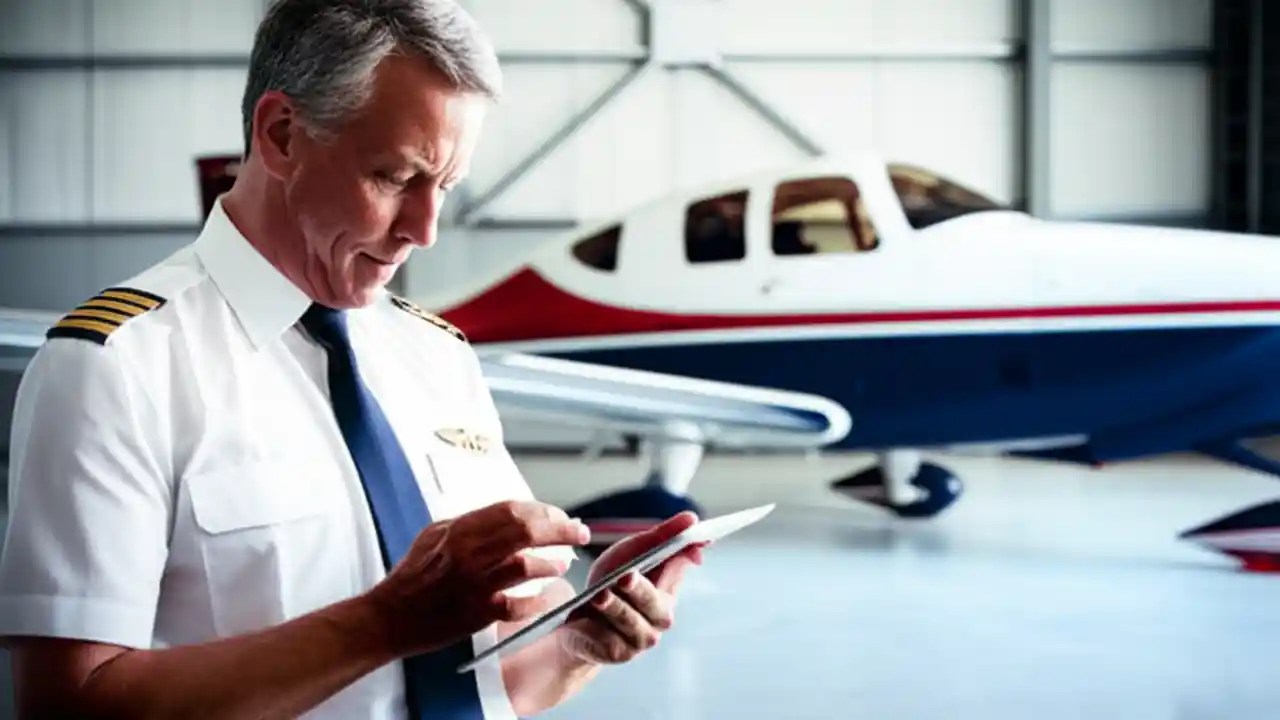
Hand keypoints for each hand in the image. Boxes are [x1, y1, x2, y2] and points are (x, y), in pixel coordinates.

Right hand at [366, 500, 589, 656]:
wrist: (390, 616)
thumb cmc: (412, 575)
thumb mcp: (436, 534)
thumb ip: (471, 523)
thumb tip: (510, 516)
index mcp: (461, 530)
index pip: (513, 510)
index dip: (544, 511)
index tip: (561, 517)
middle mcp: (470, 553)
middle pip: (527, 531)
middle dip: (560, 530)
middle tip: (578, 534)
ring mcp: (475, 583)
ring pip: (527, 566)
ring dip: (552, 564)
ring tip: (562, 564)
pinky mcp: (477, 612)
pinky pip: (518, 604)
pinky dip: (538, 600)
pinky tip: (549, 596)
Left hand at [556, 512, 703, 664]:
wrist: (577, 623)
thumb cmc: (609, 583)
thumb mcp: (629, 554)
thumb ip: (659, 537)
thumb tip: (692, 519)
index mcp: (667, 588)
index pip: (682, 565)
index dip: (688, 552)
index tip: (695, 540)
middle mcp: (660, 616)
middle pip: (654, 601)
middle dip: (640, 588)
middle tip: (625, 576)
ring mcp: (642, 638)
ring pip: (630, 621)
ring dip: (613, 607)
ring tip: (598, 597)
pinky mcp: (619, 653)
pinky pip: (610, 639)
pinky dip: (598, 628)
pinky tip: (586, 621)